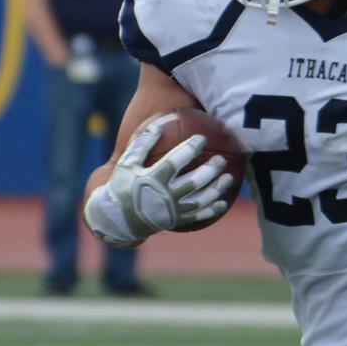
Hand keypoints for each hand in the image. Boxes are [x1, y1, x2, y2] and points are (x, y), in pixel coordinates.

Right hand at [83, 114, 232, 245]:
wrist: (117, 219)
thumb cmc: (122, 186)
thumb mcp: (127, 164)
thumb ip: (142, 144)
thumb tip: (158, 124)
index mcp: (152, 180)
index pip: (175, 162)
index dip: (190, 149)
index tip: (202, 138)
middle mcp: (164, 197)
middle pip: (194, 182)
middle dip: (210, 170)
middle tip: (221, 159)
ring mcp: (172, 211)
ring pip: (200, 200)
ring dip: (216, 189)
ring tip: (229, 177)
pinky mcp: (176, 221)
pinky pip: (197, 216)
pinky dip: (211, 210)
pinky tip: (223, 203)